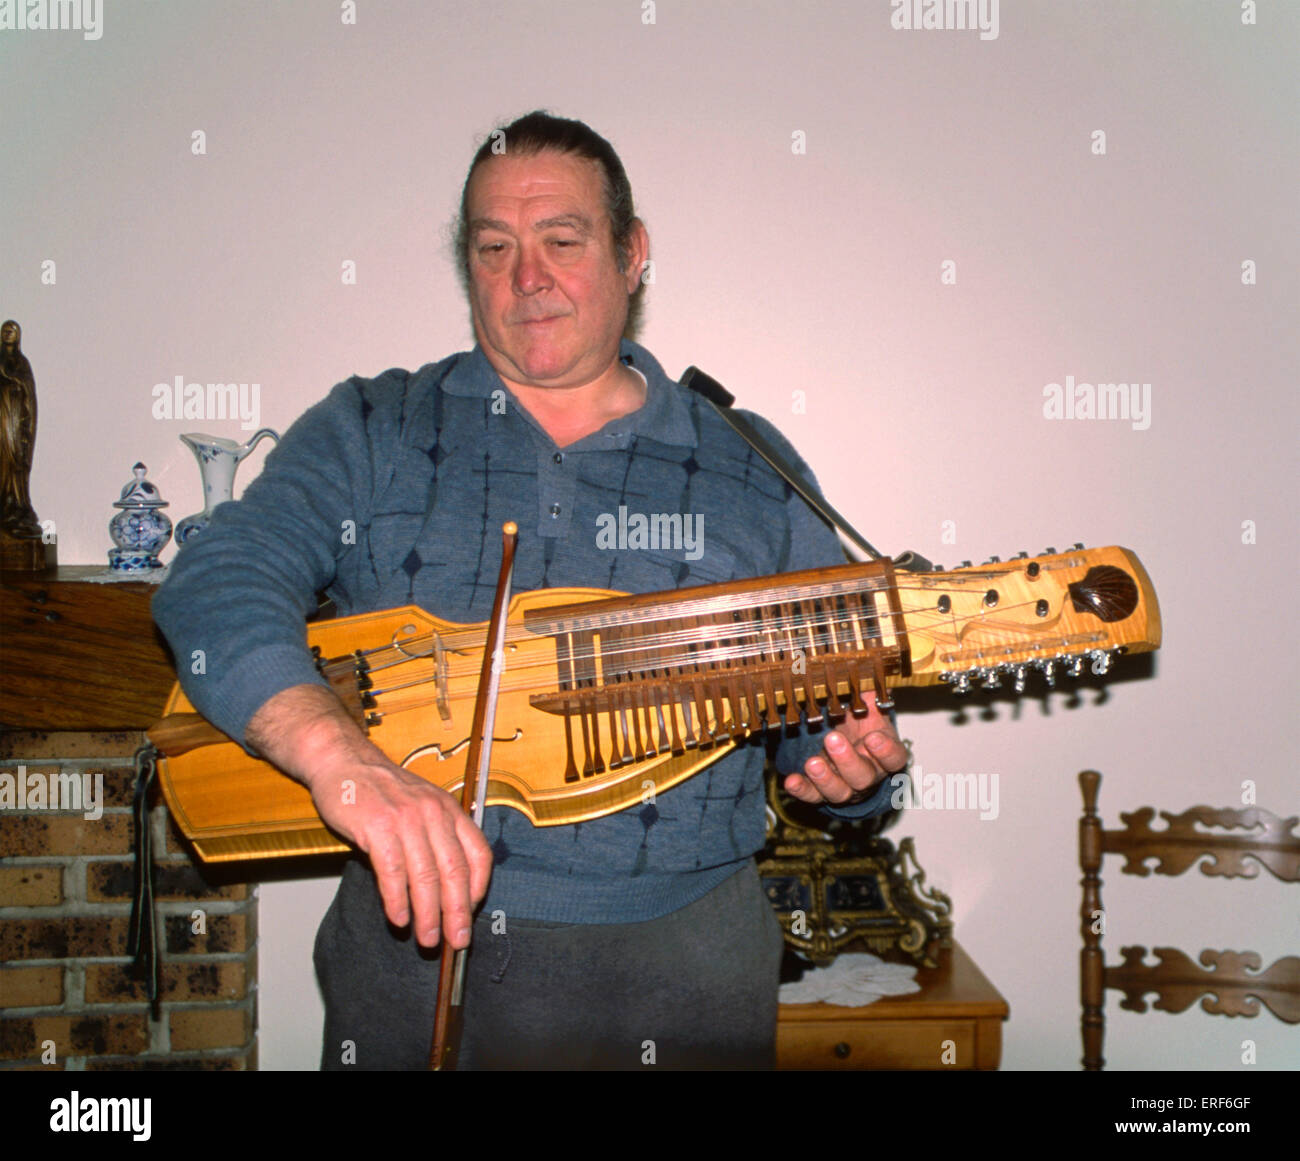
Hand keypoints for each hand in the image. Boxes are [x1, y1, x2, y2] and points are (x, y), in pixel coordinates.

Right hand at [246, 683, 492, 949]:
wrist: (344, 762)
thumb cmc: (383, 791)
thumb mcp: (422, 806)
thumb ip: (436, 839)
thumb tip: (448, 890)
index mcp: (449, 810)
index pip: (478, 854)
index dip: (477, 890)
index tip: (471, 915)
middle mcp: (434, 813)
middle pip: (454, 871)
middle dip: (457, 912)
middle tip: (456, 941)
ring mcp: (406, 819)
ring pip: (425, 875)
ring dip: (428, 914)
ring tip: (427, 939)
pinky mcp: (377, 826)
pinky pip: (393, 871)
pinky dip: (396, 900)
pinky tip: (398, 919)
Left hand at [782, 694, 908, 806]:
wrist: (849, 746)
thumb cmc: (861, 726)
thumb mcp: (866, 707)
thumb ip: (867, 692)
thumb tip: (866, 667)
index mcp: (884, 753)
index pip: (894, 758)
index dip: (885, 751)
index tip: (873, 737)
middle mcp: (867, 773)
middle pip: (863, 776)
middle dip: (847, 760)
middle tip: (832, 739)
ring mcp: (845, 786)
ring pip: (839, 792)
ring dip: (825, 778)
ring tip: (812, 763)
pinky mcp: (822, 792)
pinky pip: (813, 796)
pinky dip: (802, 790)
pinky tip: (791, 781)